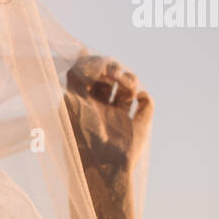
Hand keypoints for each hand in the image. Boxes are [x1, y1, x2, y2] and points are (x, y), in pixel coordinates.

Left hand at [63, 52, 152, 181]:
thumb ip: (76, 77)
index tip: (96, 60)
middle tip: (113, 71)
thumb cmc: (80, 135)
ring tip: (125, 82)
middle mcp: (102, 108)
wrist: (99, 166)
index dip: (95, 64)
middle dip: (113, 67)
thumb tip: (83, 51)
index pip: (91, 75)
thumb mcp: (72, 102)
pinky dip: (143, 94)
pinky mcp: (139, 124)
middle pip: (110, 78)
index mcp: (83, 103)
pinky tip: (135, 96)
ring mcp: (121, 115)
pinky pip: (146, 101)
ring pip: (129, 86)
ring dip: (129, 77)